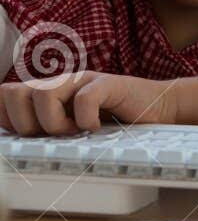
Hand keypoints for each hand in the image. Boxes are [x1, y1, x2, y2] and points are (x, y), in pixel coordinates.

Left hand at [0, 71, 178, 136]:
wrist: (158, 108)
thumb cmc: (115, 122)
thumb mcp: (73, 128)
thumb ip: (46, 127)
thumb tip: (17, 140)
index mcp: (48, 92)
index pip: (5, 94)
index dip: (7, 117)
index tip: (28, 135)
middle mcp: (60, 82)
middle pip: (15, 92)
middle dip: (27, 123)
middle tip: (52, 135)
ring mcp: (83, 80)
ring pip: (43, 93)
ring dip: (55, 122)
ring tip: (75, 131)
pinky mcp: (108, 83)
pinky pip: (84, 98)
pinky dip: (87, 119)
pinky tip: (97, 127)